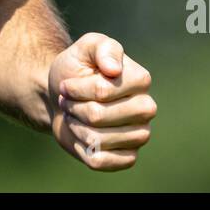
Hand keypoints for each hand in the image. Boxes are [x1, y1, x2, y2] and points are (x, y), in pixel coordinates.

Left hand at [47, 32, 154, 170]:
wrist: (62, 98)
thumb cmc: (76, 70)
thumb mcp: (85, 48)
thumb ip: (102, 48)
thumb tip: (114, 69)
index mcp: (140, 80)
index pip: (101, 90)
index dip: (77, 89)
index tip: (67, 85)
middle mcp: (146, 108)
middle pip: (98, 116)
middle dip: (75, 108)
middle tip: (68, 101)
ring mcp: (140, 134)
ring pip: (97, 140)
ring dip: (76, 127)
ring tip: (75, 116)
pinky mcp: (128, 157)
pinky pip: (100, 161)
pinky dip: (82, 149)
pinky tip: (82, 136)